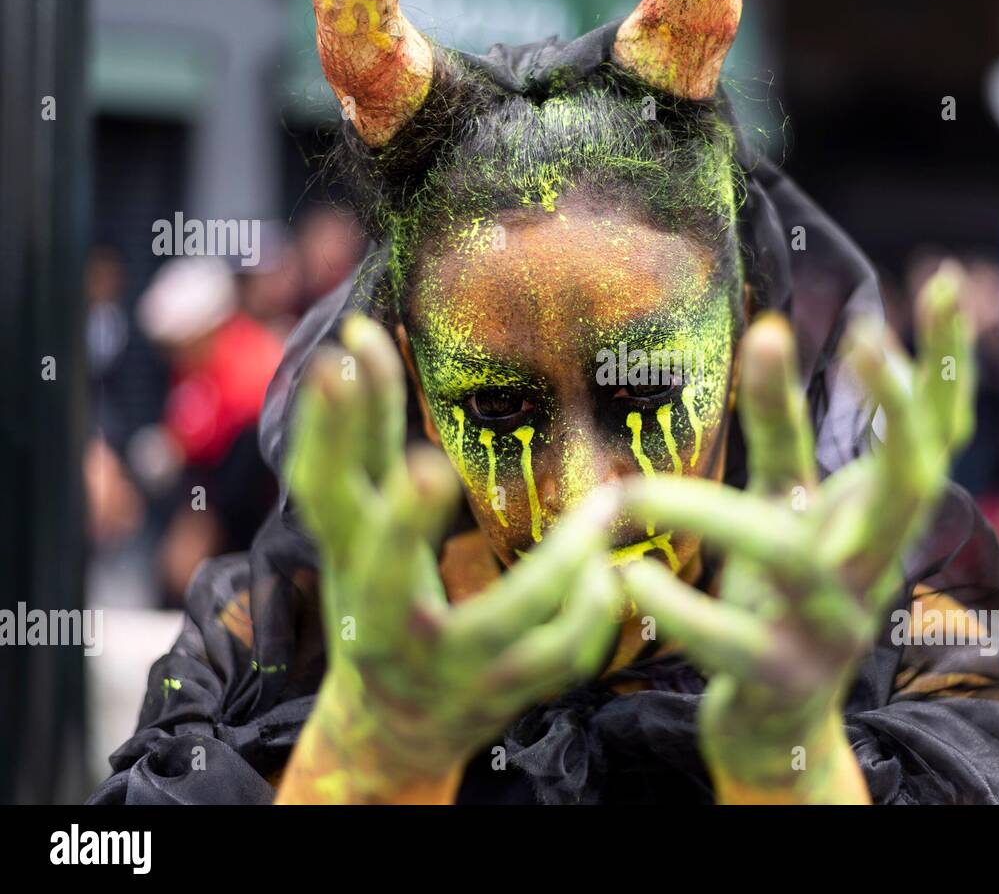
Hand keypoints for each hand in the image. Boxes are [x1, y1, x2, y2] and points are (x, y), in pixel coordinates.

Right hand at [280, 314, 620, 800]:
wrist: (391, 728)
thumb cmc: (379, 595)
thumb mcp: (362, 525)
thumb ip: (368, 435)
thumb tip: (361, 332)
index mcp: (346, 556)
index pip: (324, 489)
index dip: (328, 429)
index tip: (340, 358)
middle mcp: (382, 614)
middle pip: (383, 574)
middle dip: (401, 524)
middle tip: (428, 467)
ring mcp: (442, 664)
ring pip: (499, 621)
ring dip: (557, 566)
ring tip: (607, 507)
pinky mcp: (495, 695)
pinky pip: (553, 658)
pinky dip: (590, 617)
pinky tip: (613, 578)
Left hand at [620, 264, 973, 802]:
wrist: (779, 721)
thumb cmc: (780, 595)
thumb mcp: (784, 504)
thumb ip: (781, 426)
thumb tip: (771, 327)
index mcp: (876, 521)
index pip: (934, 436)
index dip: (946, 367)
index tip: (936, 284)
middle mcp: (872, 567)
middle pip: (909, 485)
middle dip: (899, 411)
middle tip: (868, 342)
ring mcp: (833, 626)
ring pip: (790, 557)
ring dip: (708, 515)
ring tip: (633, 493)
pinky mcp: (782, 679)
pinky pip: (733, 642)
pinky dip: (679, 611)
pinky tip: (631, 582)